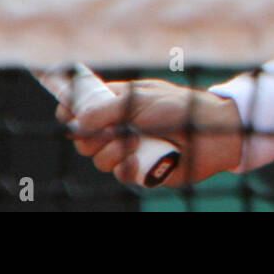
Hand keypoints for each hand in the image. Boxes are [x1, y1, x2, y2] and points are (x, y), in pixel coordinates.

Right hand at [58, 77, 243, 186]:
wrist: (208, 133)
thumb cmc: (178, 108)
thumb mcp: (140, 99)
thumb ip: (106, 110)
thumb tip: (76, 122)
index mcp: (117, 103)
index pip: (83, 107)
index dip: (70, 112)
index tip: (65, 115)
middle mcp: (119, 127)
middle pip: (84, 138)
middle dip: (91, 136)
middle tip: (110, 131)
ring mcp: (128, 149)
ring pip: (99, 158)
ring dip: (113, 151)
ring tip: (134, 141)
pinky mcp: (139, 170)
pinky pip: (119, 174)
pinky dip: (127, 167)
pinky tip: (140, 158)